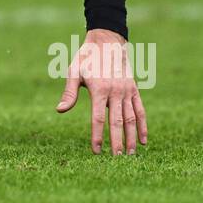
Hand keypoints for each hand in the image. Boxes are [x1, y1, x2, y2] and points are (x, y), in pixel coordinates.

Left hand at [56, 29, 147, 154]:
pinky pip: (140, 110)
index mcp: (99, 89)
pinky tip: (143, 141)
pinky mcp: (134, 89)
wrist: (107, 41)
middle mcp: (115, 91)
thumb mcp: (74, 72)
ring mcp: (127, 91)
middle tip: (116, 160)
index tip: (96, 151)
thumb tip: (59, 110)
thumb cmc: (86, 58)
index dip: (97, 136)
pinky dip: (143, 126)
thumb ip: (69, 93)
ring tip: (130, 155)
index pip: (98, 118)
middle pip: (117, 122)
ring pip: (130, 118)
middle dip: (117, 142)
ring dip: (131, 137)